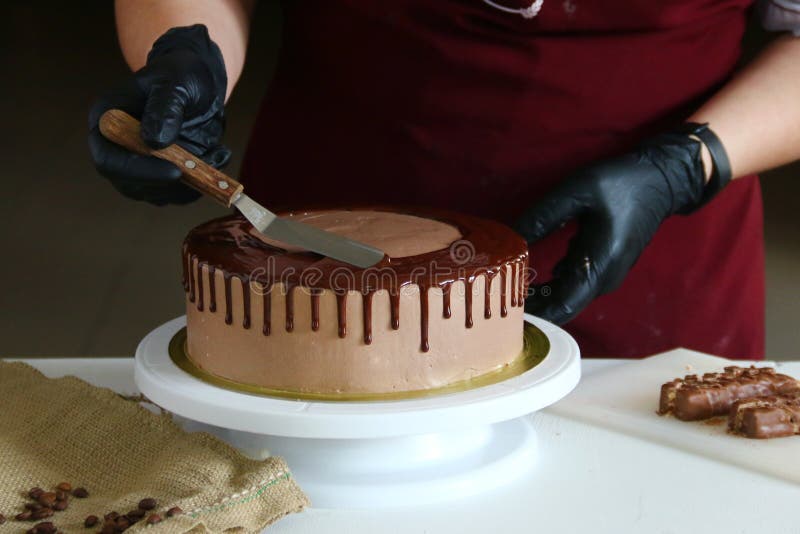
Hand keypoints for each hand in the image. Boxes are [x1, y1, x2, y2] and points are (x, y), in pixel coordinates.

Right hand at [88, 25, 230, 204]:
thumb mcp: (175, 82)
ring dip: (190, 184)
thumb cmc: (181, 74)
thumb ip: (165, 107)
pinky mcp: (162, 174)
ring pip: (156, 193)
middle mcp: (118, 147)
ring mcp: (138, 164)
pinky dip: (202, 183)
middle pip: (129, 184)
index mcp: (108, 119)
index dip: (137, 171)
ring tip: (217, 154)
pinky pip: (178, 193)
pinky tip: (219, 156)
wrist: (198, 83)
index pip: (108, 158)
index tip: (174, 172)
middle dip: (169, 184)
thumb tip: (155, 141)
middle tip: (203, 171)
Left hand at [515, 131, 717, 323]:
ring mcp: (605, 275)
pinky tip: (526, 272)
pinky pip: (572, 283)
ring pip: (566, 295)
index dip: (533, 315)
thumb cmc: (621, 183)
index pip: (562, 308)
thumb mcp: (576, 192)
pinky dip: (549, 282)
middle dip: (530, 304)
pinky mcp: (602, 266)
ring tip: (504, 283)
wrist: (661, 179)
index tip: (503, 311)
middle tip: (495, 294)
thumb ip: (542, 217)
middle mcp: (604, 279)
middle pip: (561, 306)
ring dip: (538, 293)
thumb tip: (509, 239)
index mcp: (599, 267)